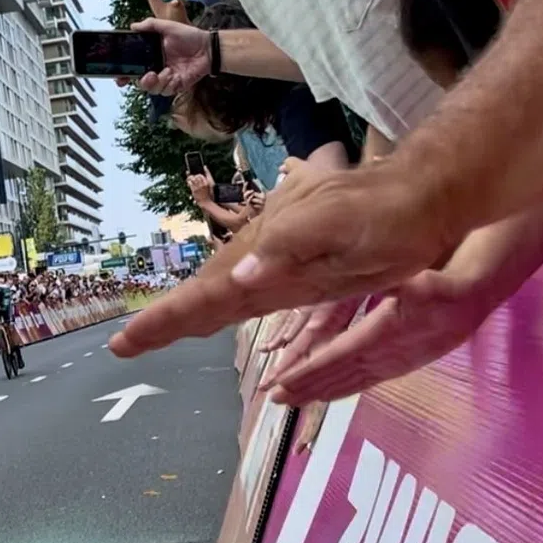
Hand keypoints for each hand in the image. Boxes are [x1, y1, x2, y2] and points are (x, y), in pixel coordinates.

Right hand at [109, 162, 455, 357]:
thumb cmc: (381, 211)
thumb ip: (286, 245)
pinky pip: (241, 300)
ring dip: (180, 319)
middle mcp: (257, 260)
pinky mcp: (292, 278)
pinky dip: (214, 313)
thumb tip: (236, 279)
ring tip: (144, 339)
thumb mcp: (334, 221)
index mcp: (259, 251)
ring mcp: (272, 268)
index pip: (203, 292)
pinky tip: (205, 321)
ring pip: (215, 298)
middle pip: (199, 296)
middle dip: (161, 322)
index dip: (166, 318)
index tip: (126, 341)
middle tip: (122, 346)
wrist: (420, 196)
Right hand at [130, 18, 210, 95]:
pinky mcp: (176, 85)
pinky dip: (168, 84)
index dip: (124, 74)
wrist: (208, 47)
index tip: (119, 76)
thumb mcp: (168, 26)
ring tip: (166, 72)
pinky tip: (174, 74)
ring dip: (157, 82)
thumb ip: (150, 25)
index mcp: (151, 56)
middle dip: (141, 82)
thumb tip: (133, 26)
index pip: (134, 67)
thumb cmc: (190, 36)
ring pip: (152, 89)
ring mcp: (166, 78)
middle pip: (140, 82)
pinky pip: (166, 91)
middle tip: (147, 75)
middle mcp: (156, 68)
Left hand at [187, 173, 211, 204]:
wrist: (205, 202)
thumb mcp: (207, 188)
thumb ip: (203, 182)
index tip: (195, 176)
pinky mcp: (194, 190)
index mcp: (206, 183)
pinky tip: (188, 184)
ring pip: (193, 179)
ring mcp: (198, 187)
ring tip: (188, 180)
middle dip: (193, 176)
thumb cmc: (206, 195)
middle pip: (196, 176)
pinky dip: (188, 182)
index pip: (201, 175)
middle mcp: (203, 184)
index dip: (197, 175)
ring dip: (189, 178)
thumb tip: (199, 178)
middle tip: (190, 178)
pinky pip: (190, 183)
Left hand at [268, 270, 496, 405]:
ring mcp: (394, 363)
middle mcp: (387, 355)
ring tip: (291, 401)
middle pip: (338, 375)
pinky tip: (326, 394)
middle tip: (273, 399)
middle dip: (305, 387)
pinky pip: (364, 381)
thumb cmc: (447, 283)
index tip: (281, 382)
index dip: (309, 370)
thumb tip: (393, 284)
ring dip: (319, 391)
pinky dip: (341, 388)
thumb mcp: (425, 278)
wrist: (475, 298)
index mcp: (385, 333)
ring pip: (350, 381)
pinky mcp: (400, 364)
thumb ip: (403, 283)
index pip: (339, 356)